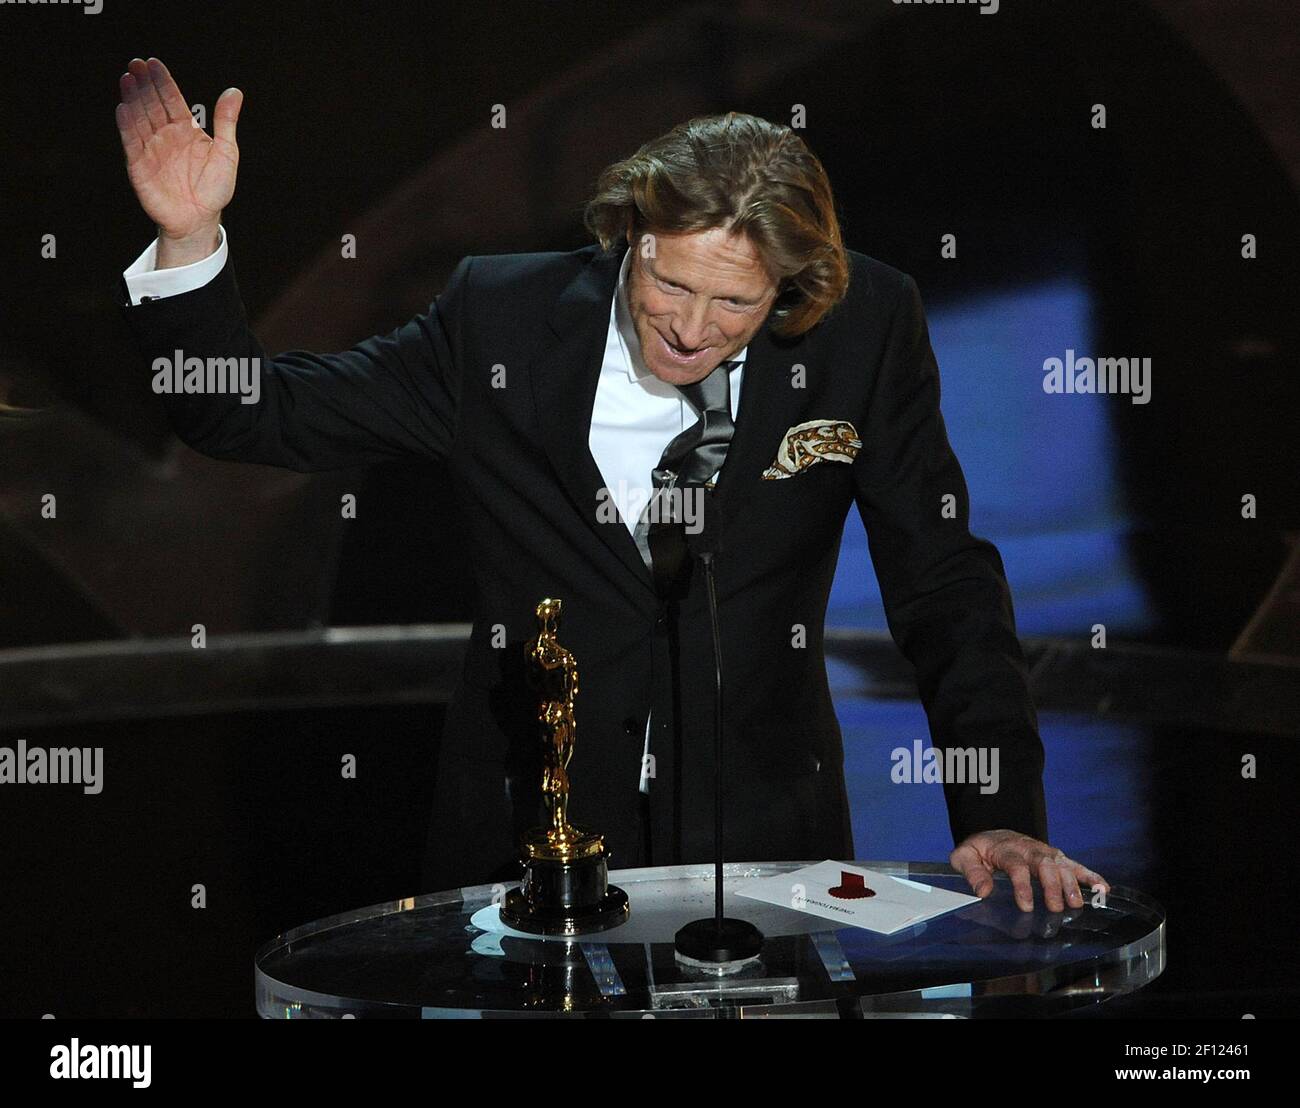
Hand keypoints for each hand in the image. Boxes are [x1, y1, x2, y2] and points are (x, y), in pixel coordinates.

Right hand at [115, 57, 242, 252]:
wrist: (201, 219)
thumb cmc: (215, 188)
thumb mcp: (227, 152)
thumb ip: (226, 121)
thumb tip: (235, 92)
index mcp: (185, 130)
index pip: (171, 100)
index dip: (163, 82)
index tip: (153, 63)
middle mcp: (165, 136)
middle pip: (152, 105)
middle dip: (144, 85)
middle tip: (136, 64)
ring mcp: (151, 150)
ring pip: (139, 119)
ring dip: (132, 100)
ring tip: (127, 79)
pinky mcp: (140, 167)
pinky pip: (132, 144)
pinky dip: (127, 127)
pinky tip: (123, 109)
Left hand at [950, 829, 1109, 912]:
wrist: (993, 834)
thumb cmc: (979, 850)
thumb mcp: (965, 857)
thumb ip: (972, 872)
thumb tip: (983, 892)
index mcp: (1006, 848)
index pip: (1017, 865)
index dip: (1023, 885)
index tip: (1026, 906)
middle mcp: (1030, 849)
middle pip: (1044, 864)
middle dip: (1052, 885)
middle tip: (1056, 908)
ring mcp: (1046, 852)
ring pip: (1062, 864)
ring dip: (1071, 884)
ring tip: (1077, 904)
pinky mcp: (1057, 858)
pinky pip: (1076, 865)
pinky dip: (1090, 876)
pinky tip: (1103, 888)